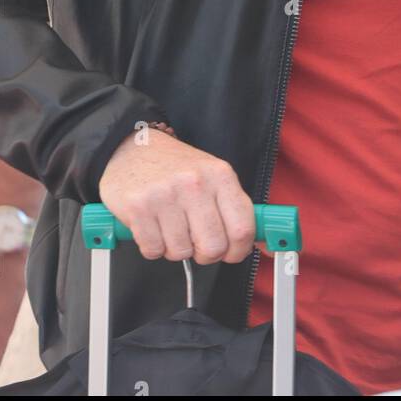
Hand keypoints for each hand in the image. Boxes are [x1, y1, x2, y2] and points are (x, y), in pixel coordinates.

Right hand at [99, 127, 254, 264]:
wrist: (132, 147)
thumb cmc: (175, 168)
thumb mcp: (213, 178)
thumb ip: (236, 210)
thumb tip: (268, 245)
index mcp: (220, 175)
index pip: (243, 228)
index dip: (238, 250)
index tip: (231, 252)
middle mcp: (195, 182)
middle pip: (213, 247)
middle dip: (205, 253)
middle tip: (196, 240)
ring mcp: (165, 194)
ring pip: (181, 252)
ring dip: (175, 248)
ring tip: (170, 225)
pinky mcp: (138, 207)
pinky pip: (153, 250)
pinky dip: (153, 246)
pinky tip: (152, 225)